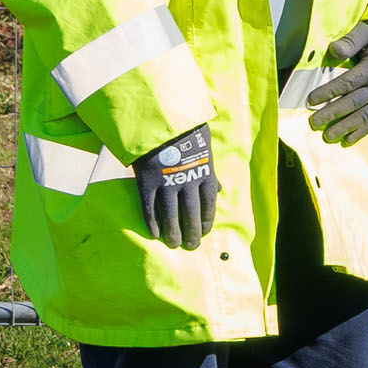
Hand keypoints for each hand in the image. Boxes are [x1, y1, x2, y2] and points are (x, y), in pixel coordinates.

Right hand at [133, 123, 219, 248]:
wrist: (161, 120)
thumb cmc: (187, 134)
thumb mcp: (206, 150)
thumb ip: (210, 173)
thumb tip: (221, 189)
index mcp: (204, 173)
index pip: (208, 204)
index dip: (206, 221)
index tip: (204, 233)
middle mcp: (187, 181)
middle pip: (191, 213)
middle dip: (192, 232)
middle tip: (191, 246)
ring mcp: (166, 182)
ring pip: (171, 214)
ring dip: (173, 232)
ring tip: (174, 244)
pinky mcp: (147, 181)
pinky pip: (149, 207)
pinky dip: (152, 222)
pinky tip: (155, 234)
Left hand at [303, 23, 367, 145]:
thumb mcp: (366, 34)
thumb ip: (350, 41)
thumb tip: (334, 50)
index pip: (348, 82)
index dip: (329, 91)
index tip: (310, 99)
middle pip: (353, 103)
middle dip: (332, 113)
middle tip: (313, 123)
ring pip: (362, 116)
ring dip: (345, 127)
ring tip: (327, 137)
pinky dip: (360, 133)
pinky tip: (346, 141)